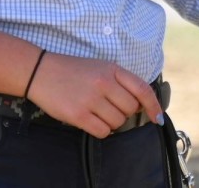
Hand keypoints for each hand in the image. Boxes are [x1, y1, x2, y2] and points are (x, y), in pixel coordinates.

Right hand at [26, 53, 163, 137]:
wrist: (41, 71)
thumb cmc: (73, 71)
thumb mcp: (100, 67)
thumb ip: (120, 82)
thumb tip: (140, 104)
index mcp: (112, 69)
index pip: (142, 88)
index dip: (153, 104)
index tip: (157, 117)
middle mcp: (104, 83)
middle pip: (130, 109)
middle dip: (125, 113)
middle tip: (110, 107)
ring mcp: (91, 99)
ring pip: (117, 122)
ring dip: (111, 122)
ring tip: (97, 111)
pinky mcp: (78, 115)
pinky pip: (103, 131)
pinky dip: (101, 130)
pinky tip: (91, 120)